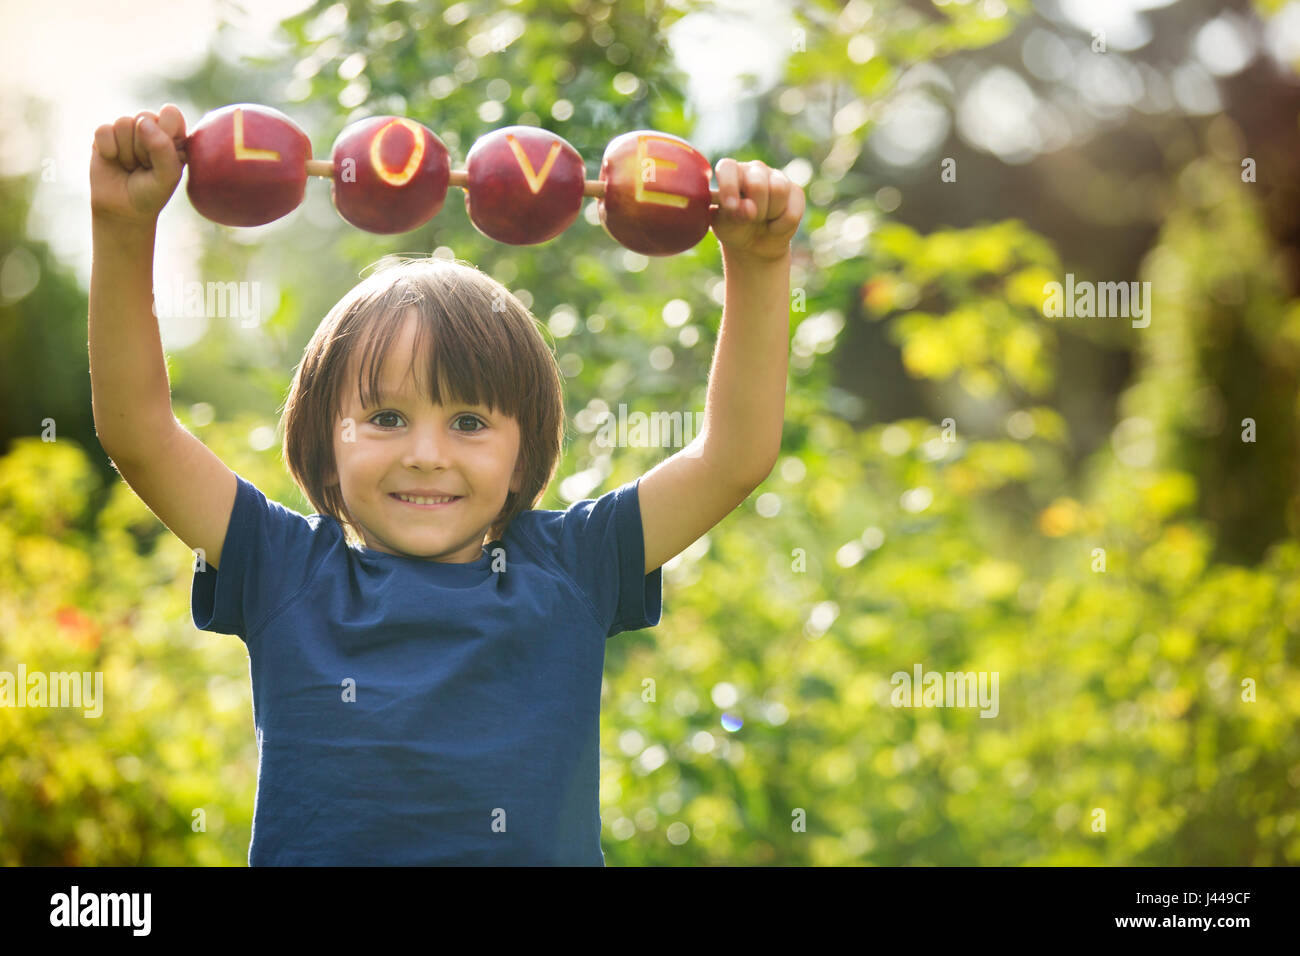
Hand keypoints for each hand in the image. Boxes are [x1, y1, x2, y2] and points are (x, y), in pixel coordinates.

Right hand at [90, 104, 188, 226]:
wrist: (123, 208)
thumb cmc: (152, 192)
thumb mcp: (167, 176)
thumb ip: (163, 149)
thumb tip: (143, 123)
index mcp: (174, 135)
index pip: (170, 113)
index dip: (164, 132)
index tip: (162, 156)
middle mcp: (151, 127)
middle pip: (145, 116)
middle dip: (144, 147)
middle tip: (145, 166)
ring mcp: (127, 129)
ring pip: (124, 122)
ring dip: (127, 151)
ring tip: (131, 165)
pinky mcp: (105, 133)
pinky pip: (104, 130)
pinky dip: (108, 150)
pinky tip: (113, 160)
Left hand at [709, 158, 804, 262]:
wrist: (754, 244)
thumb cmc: (733, 229)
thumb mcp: (723, 225)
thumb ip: (729, 214)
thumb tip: (749, 208)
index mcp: (731, 172)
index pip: (727, 167)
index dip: (729, 186)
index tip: (730, 208)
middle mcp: (754, 169)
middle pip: (757, 183)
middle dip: (753, 209)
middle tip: (750, 219)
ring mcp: (776, 177)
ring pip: (779, 190)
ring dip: (770, 214)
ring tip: (762, 220)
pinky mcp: (795, 192)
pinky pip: (792, 211)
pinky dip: (782, 226)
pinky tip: (775, 225)